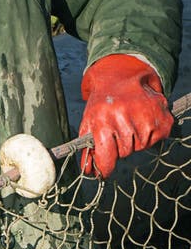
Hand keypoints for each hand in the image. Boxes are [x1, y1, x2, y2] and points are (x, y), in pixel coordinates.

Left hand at [79, 54, 172, 177]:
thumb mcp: (89, 123)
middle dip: (121, 147)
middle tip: (119, 130)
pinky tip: (142, 120)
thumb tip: (89, 172)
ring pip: (140, 146)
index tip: (104, 172)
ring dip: (135, 139)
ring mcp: (144, 115)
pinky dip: (149, 134)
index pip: (107, 157)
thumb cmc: (102, 105)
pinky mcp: (161, 115)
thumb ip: (87, 150)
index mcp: (103, 121)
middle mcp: (124, 117)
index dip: (105, 168)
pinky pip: (155, 139)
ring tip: (130, 122)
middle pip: (125, 153)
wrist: (121, 76)